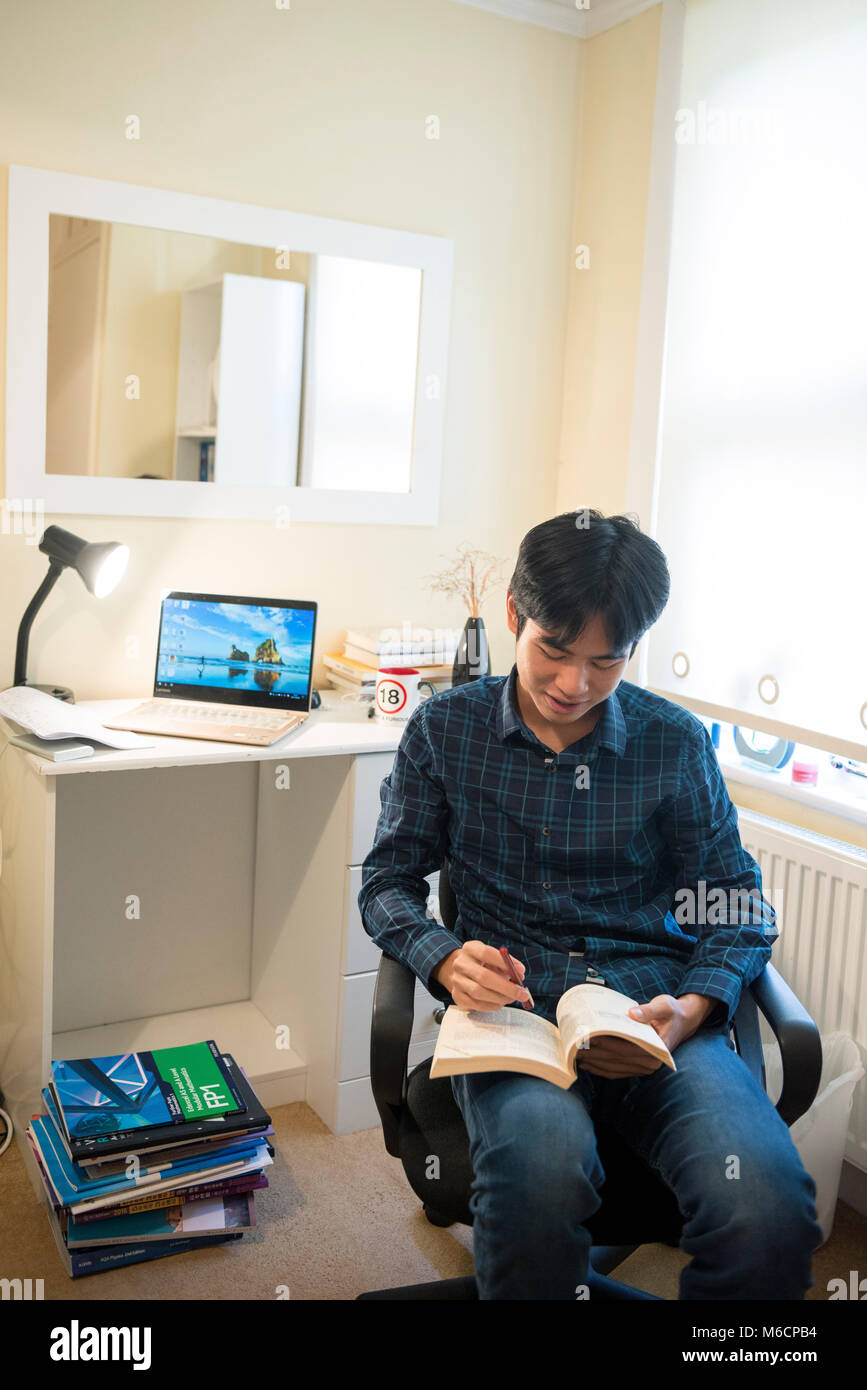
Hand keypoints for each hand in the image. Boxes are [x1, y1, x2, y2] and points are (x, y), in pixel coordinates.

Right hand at [434, 941, 529, 1011]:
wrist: (460, 972)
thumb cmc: (482, 964)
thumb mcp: (492, 958)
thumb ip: (506, 964)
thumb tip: (520, 974)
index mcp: (470, 949)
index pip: (486, 953)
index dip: (505, 963)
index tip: (521, 971)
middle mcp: (460, 964)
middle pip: (483, 976)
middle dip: (506, 987)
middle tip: (522, 994)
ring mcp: (456, 981)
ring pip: (479, 992)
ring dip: (500, 998)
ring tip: (512, 998)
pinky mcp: (457, 996)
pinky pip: (476, 1004)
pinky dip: (491, 1005)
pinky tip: (500, 1002)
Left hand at [575, 993, 705, 1078]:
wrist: (683, 1021)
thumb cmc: (672, 1012)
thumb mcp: (664, 1006)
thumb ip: (649, 1010)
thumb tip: (632, 1014)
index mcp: (657, 1051)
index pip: (626, 1050)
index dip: (607, 1045)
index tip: (590, 1039)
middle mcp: (650, 1063)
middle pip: (617, 1061)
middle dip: (594, 1055)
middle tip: (574, 1048)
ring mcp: (644, 1067)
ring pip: (614, 1069)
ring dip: (594, 1064)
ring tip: (575, 1056)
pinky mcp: (638, 1066)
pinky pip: (617, 1071)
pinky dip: (601, 1068)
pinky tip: (588, 1063)